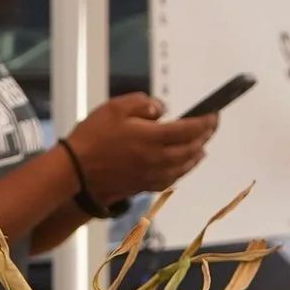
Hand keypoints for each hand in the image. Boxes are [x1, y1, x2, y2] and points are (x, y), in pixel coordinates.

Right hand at [66, 93, 216, 202]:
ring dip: (197, 155)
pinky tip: (183, 166)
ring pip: (185, 166)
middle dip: (205, 136)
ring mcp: (152, 174)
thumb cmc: (92, 137)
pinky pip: (172, 178)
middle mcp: (158, 158)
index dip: (206, 122)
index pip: (189, 129)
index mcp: (153, 138)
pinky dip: (183, 170)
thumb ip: (142, 104)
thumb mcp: (115, 108)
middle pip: (192, 149)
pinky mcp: (144, 185)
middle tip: (211, 126)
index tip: (214, 114)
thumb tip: (161, 108)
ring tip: (203, 146)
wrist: (75, 171)